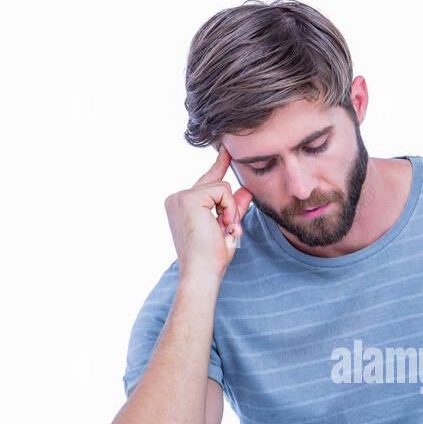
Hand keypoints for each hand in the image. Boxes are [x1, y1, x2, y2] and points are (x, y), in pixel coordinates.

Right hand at [164, 145, 252, 281]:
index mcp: (181, 205)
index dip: (218, 166)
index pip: (204, 182)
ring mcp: (180, 197)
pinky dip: (229, 208)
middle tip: (229, 230)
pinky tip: (222, 225)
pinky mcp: (189, 198)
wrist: (201, 273)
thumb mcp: (227, 229)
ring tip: (224, 230)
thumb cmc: (211, 259)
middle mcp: (176, 198)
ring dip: (230, 210)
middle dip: (230, 207)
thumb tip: (246, 190)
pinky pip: (222, 190)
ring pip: (221, 187)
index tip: (226, 150)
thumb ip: (234, 209)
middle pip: (216, 184)